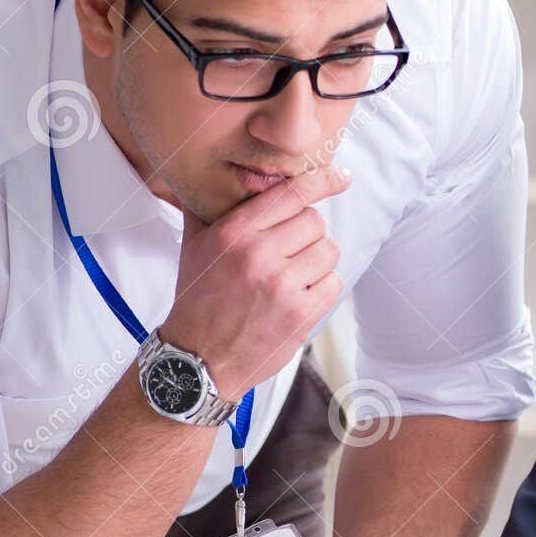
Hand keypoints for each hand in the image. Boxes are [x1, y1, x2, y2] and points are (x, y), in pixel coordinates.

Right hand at [161, 164, 349, 396]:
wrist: (197, 358)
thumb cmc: (198, 298)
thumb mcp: (194, 247)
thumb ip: (209, 209)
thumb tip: (217, 178)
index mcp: (233, 233)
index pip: (291, 194)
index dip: (323, 181)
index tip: (341, 177)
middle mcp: (258, 255)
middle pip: (314, 221)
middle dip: (306, 233)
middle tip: (289, 251)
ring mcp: (281, 285)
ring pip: (328, 250)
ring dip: (317, 260)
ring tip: (293, 275)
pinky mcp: (300, 314)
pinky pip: (334, 283)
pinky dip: (323, 287)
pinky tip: (300, 295)